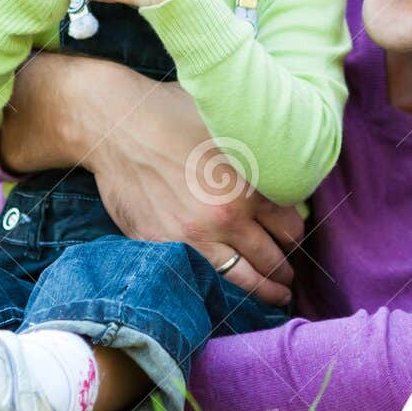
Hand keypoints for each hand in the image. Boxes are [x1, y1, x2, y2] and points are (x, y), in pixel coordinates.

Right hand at [87, 83, 302, 306]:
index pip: (290, 227)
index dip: (295, 234)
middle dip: (285, 270)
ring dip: (265, 290)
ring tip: (277, 295)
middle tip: (290, 275)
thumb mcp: (229, 128)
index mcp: (247, 187)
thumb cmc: (172, 115)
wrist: (116, 126)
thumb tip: (286, 168)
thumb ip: (258, 156)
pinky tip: (233, 292)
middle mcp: (225, 217)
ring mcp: (193, 237)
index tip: (293, 237)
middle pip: (272, 258)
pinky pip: (203, 279)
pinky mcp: (163, 246)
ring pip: (244, 279)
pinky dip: (223, 289)